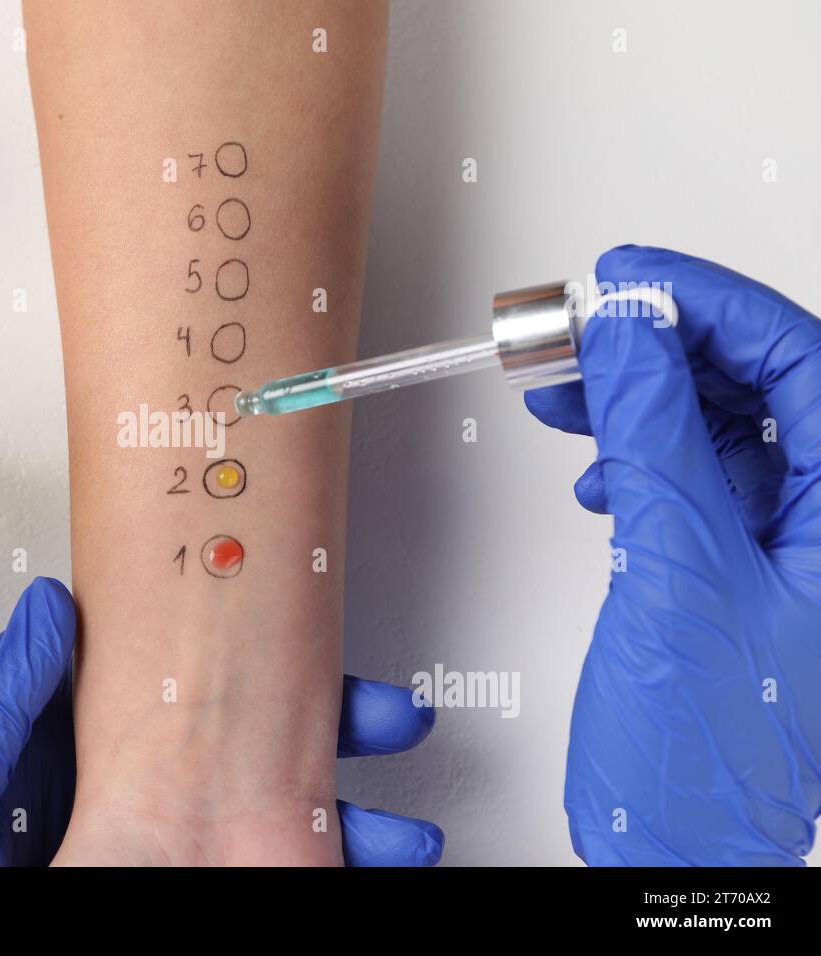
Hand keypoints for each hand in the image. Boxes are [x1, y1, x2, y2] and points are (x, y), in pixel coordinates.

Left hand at [0, 577, 442, 865]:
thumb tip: (52, 606)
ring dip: (345, 820)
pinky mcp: (189, 888)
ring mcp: (159, 859)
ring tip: (398, 826)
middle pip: (250, 763)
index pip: (183, 701)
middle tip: (383, 717)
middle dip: (328, 737)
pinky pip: (268, 868)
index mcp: (76, 766)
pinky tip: (362, 856)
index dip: (249, 675)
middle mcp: (129, 817)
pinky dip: (323, 860)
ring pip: (274, 829)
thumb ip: (5, 693)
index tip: (302, 646)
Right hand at [525, 245, 820, 865]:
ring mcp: (790, 542)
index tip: (632, 277)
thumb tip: (630, 334)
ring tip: (570, 385)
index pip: (802, 358)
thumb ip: (655, 436)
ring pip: (720, 424)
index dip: (709, 302)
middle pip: (761, 383)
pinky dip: (636, 455)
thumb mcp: (678, 569)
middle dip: (662, 348)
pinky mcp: (738, 563)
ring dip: (638, 398)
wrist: (675, 838)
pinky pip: (694, 474)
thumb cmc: (710, 749)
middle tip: (585, 326)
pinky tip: (598, 465)